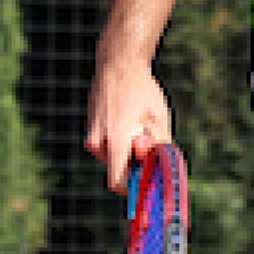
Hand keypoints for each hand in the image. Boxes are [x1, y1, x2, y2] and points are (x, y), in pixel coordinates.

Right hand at [85, 57, 173, 192]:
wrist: (117, 64)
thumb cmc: (142, 90)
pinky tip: (129, 121)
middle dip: (134, 166)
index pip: (116, 181)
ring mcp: (91, 136)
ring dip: (127, 152)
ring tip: (138, 126)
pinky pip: (107, 147)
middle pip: (117, 170)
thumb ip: (160, 146)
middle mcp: (97, 141)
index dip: (132, 190)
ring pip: (112, 158)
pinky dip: (120, 142)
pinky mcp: (90, 131)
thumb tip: (163, 172)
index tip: (146, 188)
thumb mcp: (159, 117)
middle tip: (148, 147)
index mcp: (115, 138)